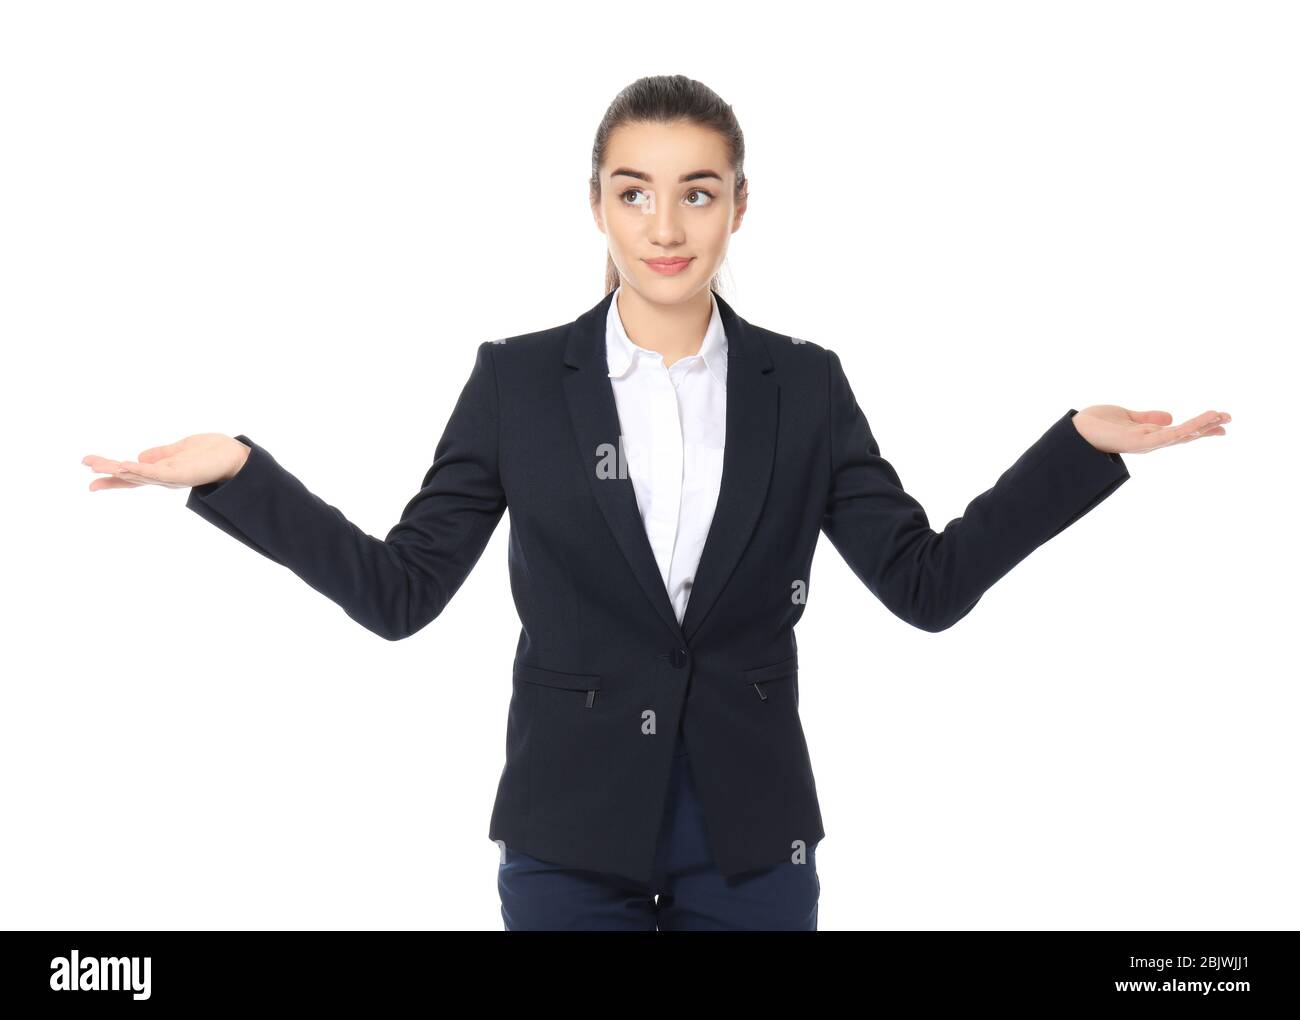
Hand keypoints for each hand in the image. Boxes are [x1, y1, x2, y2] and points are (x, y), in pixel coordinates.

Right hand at [82, 434, 250, 490]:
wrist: (237, 457)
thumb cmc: (212, 452)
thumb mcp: (179, 450)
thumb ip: (160, 454)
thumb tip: (139, 457)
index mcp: (162, 471)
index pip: (132, 474)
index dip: (112, 474)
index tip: (90, 473)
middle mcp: (164, 477)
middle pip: (131, 476)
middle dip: (108, 472)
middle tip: (86, 464)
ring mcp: (172, 477)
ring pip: (140, 475)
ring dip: (119, 470)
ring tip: (99, 465)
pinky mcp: (181, 474)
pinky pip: (157, 473)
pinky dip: (141, 470)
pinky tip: (126, 465)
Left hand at [1071, 405, 1231, 454]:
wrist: (1073, 432)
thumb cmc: (1094, 424)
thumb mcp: (1126, 416)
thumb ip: (1147, 418)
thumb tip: (1171, 417)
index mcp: (1147, 435)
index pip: (1178, 431)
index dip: (1199, 427)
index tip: (1220, 421)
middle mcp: (1149, 442)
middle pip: (1184, 436)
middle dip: (1206, 428)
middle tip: (1229, 420)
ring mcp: (1146, 444)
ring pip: (1181, 435)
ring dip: (1202, 426)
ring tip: (1223, 417)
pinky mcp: (1140, 443)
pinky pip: (1169, 436)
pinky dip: (1187, 429)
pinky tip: (1202, 422)